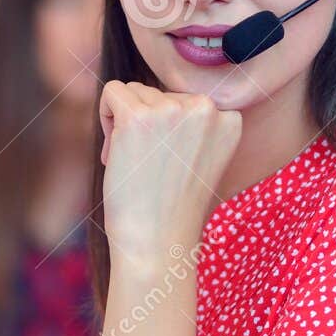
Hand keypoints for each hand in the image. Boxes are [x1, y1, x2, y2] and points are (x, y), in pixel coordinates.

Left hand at [98, 81, 241, 265]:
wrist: (158, 243)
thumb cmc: (175, 209)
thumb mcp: (202, 160)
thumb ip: (195, 127)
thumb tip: (168, 99)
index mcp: (229, 119)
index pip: (186, 100)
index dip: (167, 130)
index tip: (167, 163)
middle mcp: (206, 108)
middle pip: (158, 93)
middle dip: (144, 125)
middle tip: (146, 167)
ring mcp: (172, 110)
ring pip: (134, 92)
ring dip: (125, 124)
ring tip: (133, 164)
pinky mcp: (138, 116)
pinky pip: (112, 92)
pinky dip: (106, 116)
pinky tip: (113, 151)